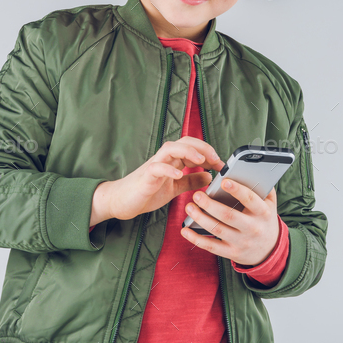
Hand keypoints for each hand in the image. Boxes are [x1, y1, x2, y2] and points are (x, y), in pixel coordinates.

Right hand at [96, 139, 224, 222]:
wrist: (121, 201)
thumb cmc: (146, 192)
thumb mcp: (174, 188)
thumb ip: (190, 181)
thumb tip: (208, 176)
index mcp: (172, 161)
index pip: (193, 148)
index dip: (209, 152)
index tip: (221, 164)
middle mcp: (164, 159)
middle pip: (184, 142)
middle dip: (202, 147)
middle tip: (216, 159)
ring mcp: (154, 166)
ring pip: (171, 148)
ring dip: (187, 151)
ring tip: (201, 159)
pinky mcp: (145, 176)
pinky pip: (157, 167)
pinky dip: (168, 169)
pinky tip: (179, 174)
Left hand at [181, 178, 279, 265]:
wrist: (268, 250)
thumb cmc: (264, 220)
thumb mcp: (269, 204)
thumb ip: (263, 187)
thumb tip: (250, 169)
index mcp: (263, 213)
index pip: (250, 200)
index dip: (237, 190)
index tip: (223, 181)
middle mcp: (253, 228)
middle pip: (229, 216)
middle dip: (210, 205)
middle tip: (197, 195)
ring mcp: (241, 242)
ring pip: (217, 230)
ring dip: (200, 218)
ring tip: (189, 207)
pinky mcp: (231, 252)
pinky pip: (211, 246)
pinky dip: (196, 239)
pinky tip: (185, 230)